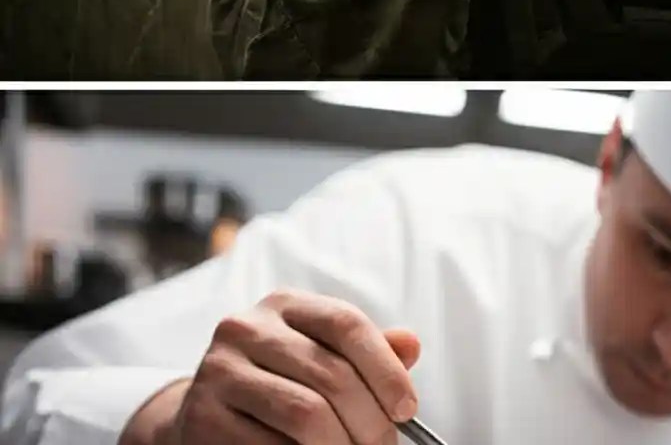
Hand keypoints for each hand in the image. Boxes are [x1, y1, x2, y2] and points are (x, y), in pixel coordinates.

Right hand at [123, 290, 420, 444]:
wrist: (209, 414)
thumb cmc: (281, 382)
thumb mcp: (322, 355)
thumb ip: (368, 350)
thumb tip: (410, 344)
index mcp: (285, 305)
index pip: (346, 324)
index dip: (385, 368)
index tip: (407, 408)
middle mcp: (247, 328)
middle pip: (331, 375)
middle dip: (370, 421)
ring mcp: (219, 372)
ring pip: (305, 414)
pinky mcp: (203, 417)